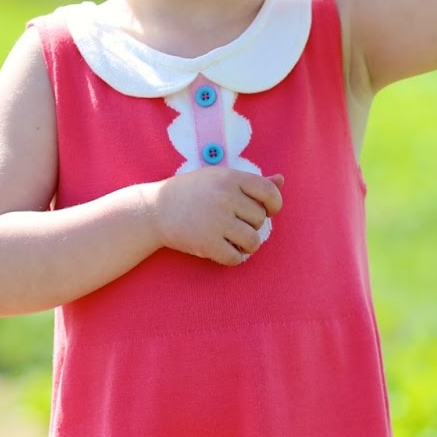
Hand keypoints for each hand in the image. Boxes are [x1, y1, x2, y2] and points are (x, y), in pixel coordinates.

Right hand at [154, 169, 284, 266]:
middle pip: (260, 219)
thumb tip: (281, 180)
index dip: (274, 204)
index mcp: (231, 178)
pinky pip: (236, 258)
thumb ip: (252, 182)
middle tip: (235, 223)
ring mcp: (217, 221)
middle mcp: (226, 197)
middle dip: (252, 224)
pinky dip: (233, 258)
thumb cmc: (193, 192)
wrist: (156, 209)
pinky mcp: (207, 243)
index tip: (267, 211)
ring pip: (253, 241)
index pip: (270, 192)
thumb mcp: (220, 178)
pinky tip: (223, 250)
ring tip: (234, 240)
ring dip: (247, 245)